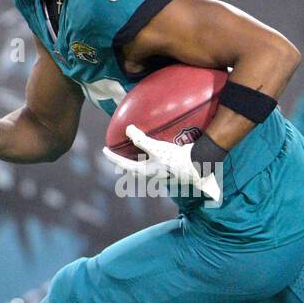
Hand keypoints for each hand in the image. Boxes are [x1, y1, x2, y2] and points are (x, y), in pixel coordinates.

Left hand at [102, 124, 221, 202]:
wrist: (200, 166)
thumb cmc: (177, 160)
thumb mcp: (157, 148)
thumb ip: (141, 139)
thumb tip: (128, 128)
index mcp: (147, 171)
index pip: (124, 164)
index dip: (113, 157)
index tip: (103, 150)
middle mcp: (154, 173)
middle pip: (135, 169)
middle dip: (125, 163)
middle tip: (118, 156)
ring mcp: (164, 171)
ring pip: (146, 167)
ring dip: (139, 160)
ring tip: (136, 153)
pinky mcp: (173, 167)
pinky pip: (158, 161)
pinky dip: (153, 155)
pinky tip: (158, 150)